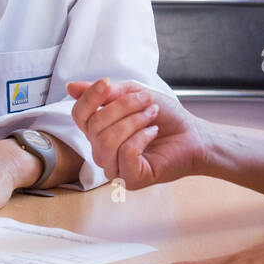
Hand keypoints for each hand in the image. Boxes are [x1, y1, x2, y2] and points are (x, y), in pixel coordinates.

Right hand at [66, 78, 207, 189]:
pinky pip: (125, 153)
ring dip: (134, 121)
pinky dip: (142, 137)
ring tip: (152, 116)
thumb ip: (105, 93)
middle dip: (124, 107)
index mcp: (99, 131)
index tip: (107, 83)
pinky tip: (153, 133)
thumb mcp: (134, 95)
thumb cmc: (164, 116)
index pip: (79, 115)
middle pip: (95, 125)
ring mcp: (114, 168)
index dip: (89, 97)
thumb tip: (71, 87)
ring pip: (107, 140)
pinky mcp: (130, 179)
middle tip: (147, 102)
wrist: (192, 135)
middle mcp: (101, 151)